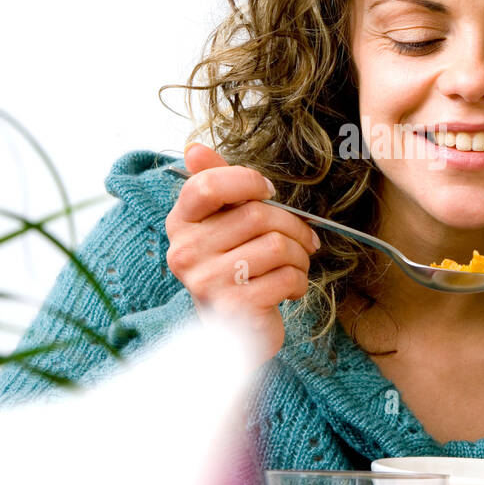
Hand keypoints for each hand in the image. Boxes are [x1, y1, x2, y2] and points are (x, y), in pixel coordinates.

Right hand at [164, 143, 321, 363]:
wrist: (232, 336)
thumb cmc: (233, 271)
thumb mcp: (221, 225)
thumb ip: (215, 185)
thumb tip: (194, 148)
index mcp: (180, 224)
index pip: (208, 184)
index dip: (247, 182)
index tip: (268, 194)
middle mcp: (185, 252)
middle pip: (256, 215)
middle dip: (292, 226)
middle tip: (303, 240)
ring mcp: (206, 281)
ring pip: (277, 245)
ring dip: (300, 255)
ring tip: (295, 265)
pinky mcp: (233, 307)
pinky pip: (286, 277)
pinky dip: (299, 281)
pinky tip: (290, 289)